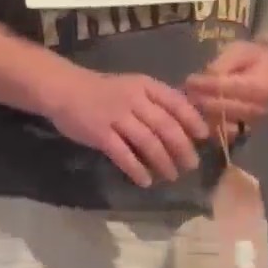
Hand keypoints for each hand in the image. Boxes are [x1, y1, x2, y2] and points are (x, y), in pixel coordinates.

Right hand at [43, 70, 210, 188]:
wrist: (64, 89)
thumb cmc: (102, 90)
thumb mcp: (132, 86)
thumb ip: (155, 101)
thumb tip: (186, 121)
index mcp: (145, 86)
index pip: (177, 102)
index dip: (193, 120)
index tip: (203, 137)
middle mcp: (133, 99)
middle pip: (166, 126)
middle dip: (182, 148)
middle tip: (191, 165)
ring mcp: (116, 116)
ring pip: (148, 143)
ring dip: (163, 162)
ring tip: (171, 176)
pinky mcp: (100, 134)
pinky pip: (124, 155)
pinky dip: (137, 169)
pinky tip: (145, 181)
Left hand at [183, 40, 267, 134]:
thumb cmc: (252, 57)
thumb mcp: (238, 51)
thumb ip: (221, 64)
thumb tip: (203, 79)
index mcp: (261, 87)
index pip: (226, 88)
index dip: (205, 85)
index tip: (189, 80)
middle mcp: (260, 109)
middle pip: (223, 109)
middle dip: (201, 100)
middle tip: (186, 92)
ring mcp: (254, 122)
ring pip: (222, 124)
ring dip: (203, 114)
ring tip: (190, 103)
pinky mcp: (246, 130)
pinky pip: (225, 134)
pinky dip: (210, 126)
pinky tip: (199, 115)